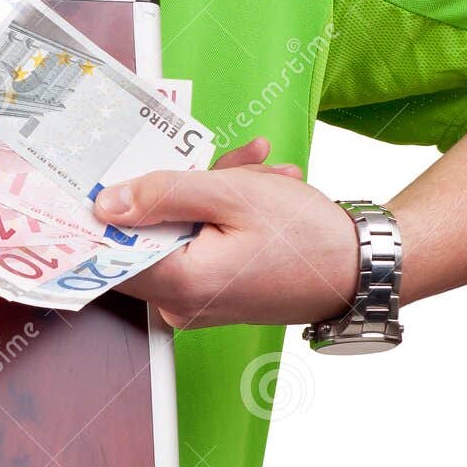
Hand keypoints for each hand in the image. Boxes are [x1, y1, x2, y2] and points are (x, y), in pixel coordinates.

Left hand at [94, 138, 358, 329]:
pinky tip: (262, 190)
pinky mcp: (213, 294)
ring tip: (262, 177)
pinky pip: (201, 245)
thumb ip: (162, 194)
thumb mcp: (232, 195)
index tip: (100, 181)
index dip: (105, 213)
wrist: (365, 269)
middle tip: (228, 164)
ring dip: (215, 195)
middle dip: (184, 188)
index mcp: (180, 282)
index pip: (109, 252)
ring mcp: (197, 301)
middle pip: (150, 234)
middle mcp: (181, 302)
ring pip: (181, 232)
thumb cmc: (309, 236)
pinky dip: (225, 215)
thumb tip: (106, 204)